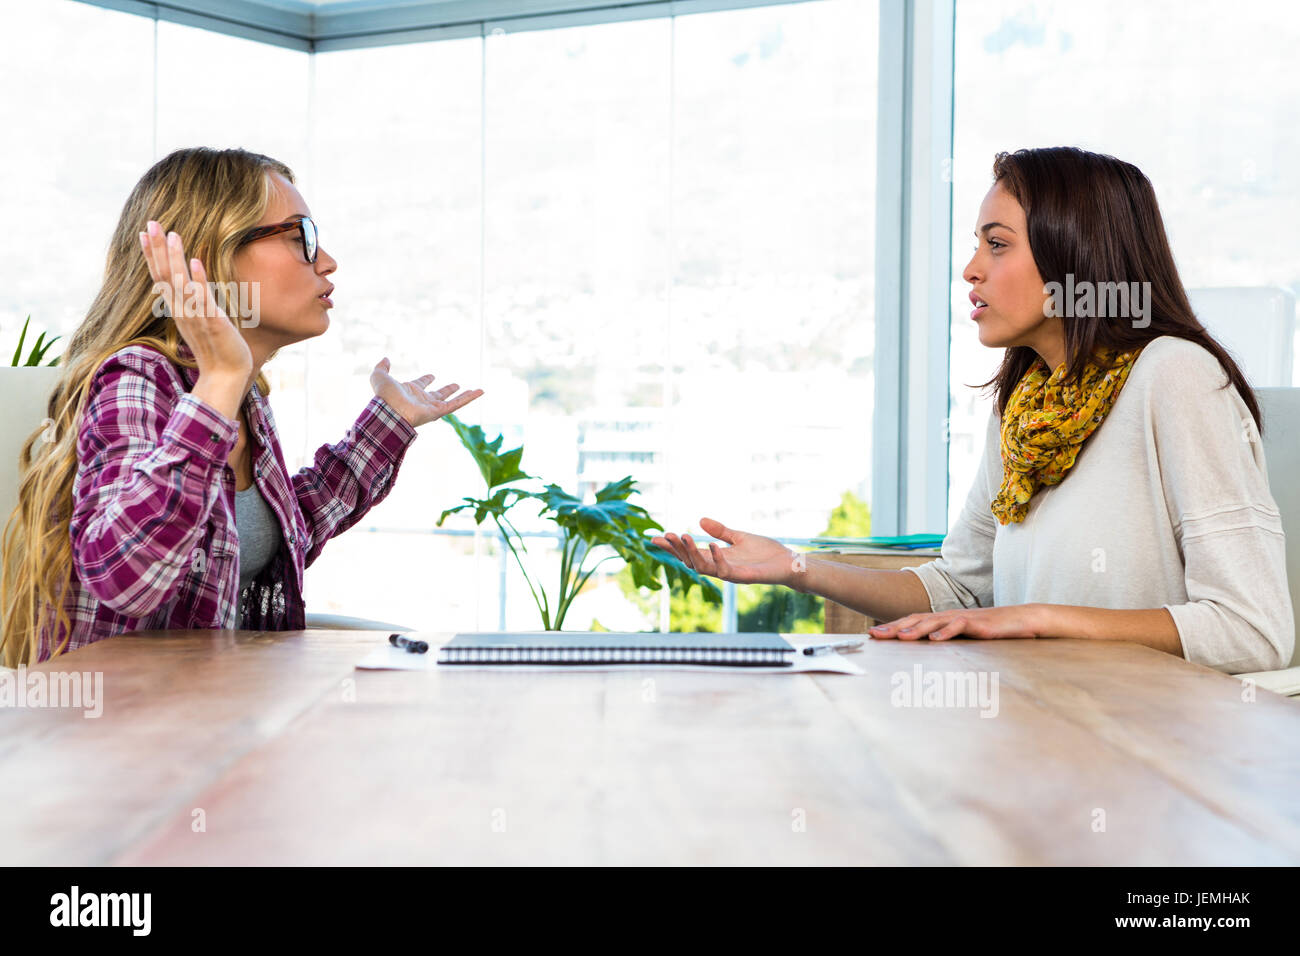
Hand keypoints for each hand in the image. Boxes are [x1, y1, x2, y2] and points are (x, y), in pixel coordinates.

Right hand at [138, 220, 251, 381]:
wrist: (225, 375)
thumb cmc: (215, 347)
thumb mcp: (198, 320)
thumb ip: (191, 302)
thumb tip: (188, 284)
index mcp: (177, 309)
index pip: (160, 277)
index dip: (152, 254)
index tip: (145, 232)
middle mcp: (182, 311)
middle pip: (164, 275)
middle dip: (158, 249)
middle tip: (151, 222)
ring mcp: (195, 316)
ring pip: (180, 283)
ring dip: (175, 258)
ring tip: (173, 234)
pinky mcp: (212, 323)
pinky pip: (202, 299)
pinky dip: (197, 280)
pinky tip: (194, 261)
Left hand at [369, 357, 483, 426]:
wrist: (389, 411)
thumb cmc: (383, 397)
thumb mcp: (379, 377)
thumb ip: (381, 368)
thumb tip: (386, 359)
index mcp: (410, 391)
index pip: (421, 384)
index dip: (425, 379)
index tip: (431, 376)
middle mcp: (422, 400)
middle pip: (438, 394)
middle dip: (446, 390)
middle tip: (455, 385)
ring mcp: (432, 407)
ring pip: (452, 401)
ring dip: (464, 396)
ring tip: (475, 390)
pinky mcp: (439, 412)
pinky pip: (458, 404)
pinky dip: (470, 398)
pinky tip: (481, 392)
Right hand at [651, 517, 801, 586]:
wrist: (789, 563)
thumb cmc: (766, 553)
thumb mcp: (739, 537)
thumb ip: (721, 531)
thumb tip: (700, 519)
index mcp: (717, 558)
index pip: (689, 554)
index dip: (672, 547)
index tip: (655, 538)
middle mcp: (720, 568)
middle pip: (690, 561)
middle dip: (676, 549)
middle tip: (665, 535)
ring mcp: (731, 574)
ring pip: (702, 567)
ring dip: (691, 552)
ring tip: (683, 536)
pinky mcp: (743, 576)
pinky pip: (725, 570)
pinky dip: (716, 558)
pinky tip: (711, 544)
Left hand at [868, 604, 1044, 640]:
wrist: (1022, 621)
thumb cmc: (991, 632)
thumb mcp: (964, 639)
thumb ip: (946, 643)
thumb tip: (927, 653)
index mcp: (943, 621)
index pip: (912, 622)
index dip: (892, 627)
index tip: (873, 634)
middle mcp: (948, 617)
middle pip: (916, 619)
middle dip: (894, 627)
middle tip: (874, 635)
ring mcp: (963, 618)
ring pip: (935, 622)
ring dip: (916, 629)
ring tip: (900, 637)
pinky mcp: (979, 623)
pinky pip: (960, 626)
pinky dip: (947, 632)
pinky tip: (936, 640)